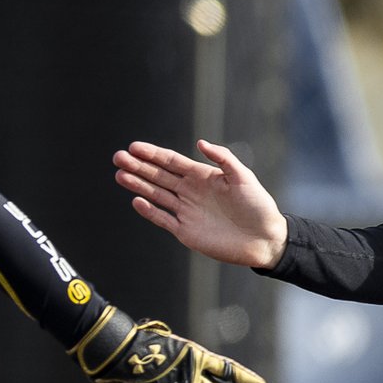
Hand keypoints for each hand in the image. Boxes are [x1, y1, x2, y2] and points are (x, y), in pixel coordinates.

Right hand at [113, 140, 288, 269]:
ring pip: (157, 195)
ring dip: (138, 185)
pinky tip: (137, 200)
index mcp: (202, 176)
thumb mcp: (243, 177)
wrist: (264, 239)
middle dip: (138, 167)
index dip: (152, 154)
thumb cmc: (257, 206)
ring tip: (119, 175)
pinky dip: (150, 211)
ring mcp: (186, 211)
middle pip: (159, 176)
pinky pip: (163, 219)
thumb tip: (200, 143)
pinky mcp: (186, 232)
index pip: (171, 162)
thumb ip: (223, 159)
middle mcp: (190, 192)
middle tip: (118, 157)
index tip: (133, 147)